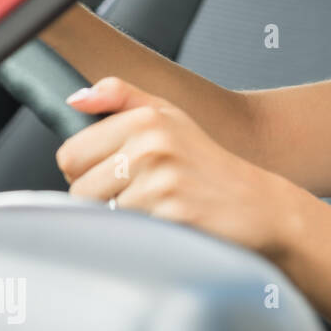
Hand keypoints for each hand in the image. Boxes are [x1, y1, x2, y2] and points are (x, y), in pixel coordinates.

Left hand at [55, 76, 296, 259]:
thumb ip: (121, 97)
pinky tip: (169, 222)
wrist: (260, 205)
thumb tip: (75, 99)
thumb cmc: (209, 164)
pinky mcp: (171, 214)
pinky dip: (141, 234)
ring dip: (124, 219)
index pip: (69, 154)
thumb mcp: (171, 117)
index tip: (120, 173)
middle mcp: (152, 144)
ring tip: (159, 208)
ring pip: (100, 213)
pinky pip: (125, 232)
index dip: (88, 170)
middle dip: (103, 198)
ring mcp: (162, 180)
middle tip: (143, 194)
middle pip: (79, 188)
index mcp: (145, 117)